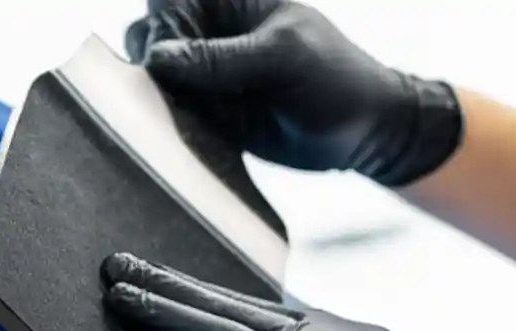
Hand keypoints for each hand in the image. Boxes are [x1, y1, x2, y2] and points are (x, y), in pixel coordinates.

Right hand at [125, 0, 462, 185]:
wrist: (366, 132)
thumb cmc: (336, 81)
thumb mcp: (282, 60)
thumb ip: (219, 59)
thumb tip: (158, 59)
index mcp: (232, 3)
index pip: (170, 1)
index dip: (161, 22)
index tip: (166, 53)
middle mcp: (214, 35)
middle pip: (152, 34)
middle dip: (149, 56)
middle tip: (169, 84)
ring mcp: (209, 76)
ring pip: (156, 75)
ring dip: (154, 91)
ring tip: (179, 108)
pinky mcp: (211, 113)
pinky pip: (172, 112)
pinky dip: (167, 119)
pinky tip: (182, 127)